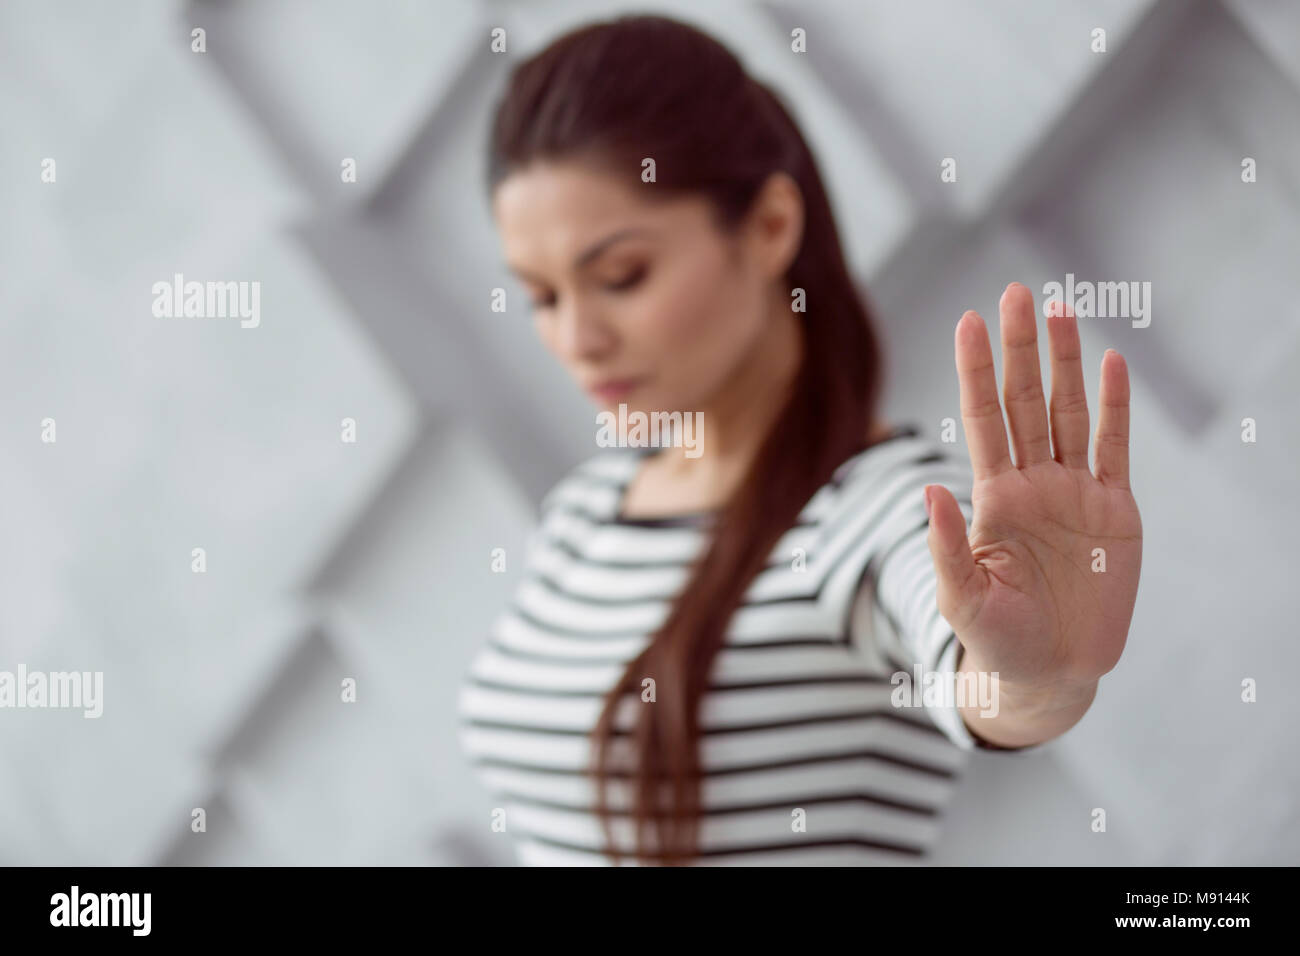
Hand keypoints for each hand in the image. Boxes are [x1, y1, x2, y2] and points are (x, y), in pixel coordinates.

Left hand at [925, 282, 1141, 704]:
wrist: (1050, 674)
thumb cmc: (998, 642)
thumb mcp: (965, 600)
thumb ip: (946, 548)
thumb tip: (923, 490)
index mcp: (994, 497)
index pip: (983, 419)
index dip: (976, 372)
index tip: (969, 322)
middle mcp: (1032, 483)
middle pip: (1025, 401)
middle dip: (1020, 349)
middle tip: (1015, 293)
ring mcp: (1074, 492)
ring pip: (1070, 413)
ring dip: (1065, 362)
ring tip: (1059, 309)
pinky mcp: (1115, 510)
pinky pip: (1115, 448)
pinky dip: (1114, 406)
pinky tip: (1110, 363)